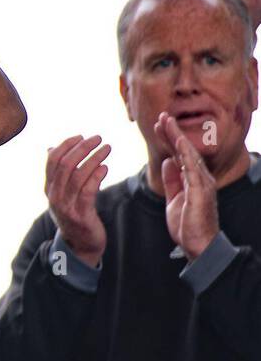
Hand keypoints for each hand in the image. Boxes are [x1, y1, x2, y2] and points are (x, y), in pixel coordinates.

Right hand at [45, 135, 109, 267]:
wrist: (80, 244)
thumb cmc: (74, 213)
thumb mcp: (62, 193)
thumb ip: (58, 172)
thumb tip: (50, 148)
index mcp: (48, 188)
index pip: (52, 160)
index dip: (66, 145)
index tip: (82, 136)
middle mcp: (54, 196)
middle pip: (65, 165)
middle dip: (82, 148)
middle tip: (98, 138)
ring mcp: (66, 206)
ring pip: (78, 176)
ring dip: (94, 158)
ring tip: (107, 148)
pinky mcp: (81, 215)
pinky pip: (88, 191)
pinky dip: (97, 176)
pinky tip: (105, 167)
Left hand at [155, 113, 219, 258]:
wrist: (198, 244)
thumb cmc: (188, 223)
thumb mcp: (174, 198)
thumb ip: (172, 180)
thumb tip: (167, 161)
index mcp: (192, 179)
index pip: (179, 154)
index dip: (169, 138)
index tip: (159, 124)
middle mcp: (199, 178)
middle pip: (184, 150)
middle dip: (172, 132)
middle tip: (162, 116)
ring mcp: (202, 184)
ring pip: (189, 155)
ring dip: (177, 138)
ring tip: (167, 123)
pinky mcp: (201, 192)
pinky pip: (193, 171)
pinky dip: (186, 157)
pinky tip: (179, 145)